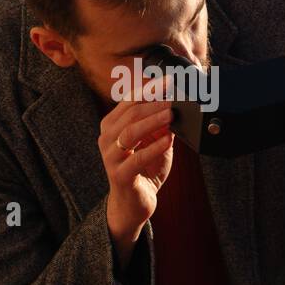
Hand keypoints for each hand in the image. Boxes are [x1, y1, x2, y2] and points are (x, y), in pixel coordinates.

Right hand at [99, 83, 174, 265]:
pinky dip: (154, 147)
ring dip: (152, 121)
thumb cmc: (144, 170)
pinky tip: (168, 140)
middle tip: (174, 97)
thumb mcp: (155, 142)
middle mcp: (107, 138)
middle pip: (130, 113)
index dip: (149, 89)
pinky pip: (137, 158)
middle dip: (154, 103)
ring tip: (171, 114)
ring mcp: (111, 157)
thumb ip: (163, 125)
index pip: (130, 100)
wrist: (134, 204)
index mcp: (113, 125)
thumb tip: (177, 104)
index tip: (169, 80)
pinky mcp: (119, 175)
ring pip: (130, 132)